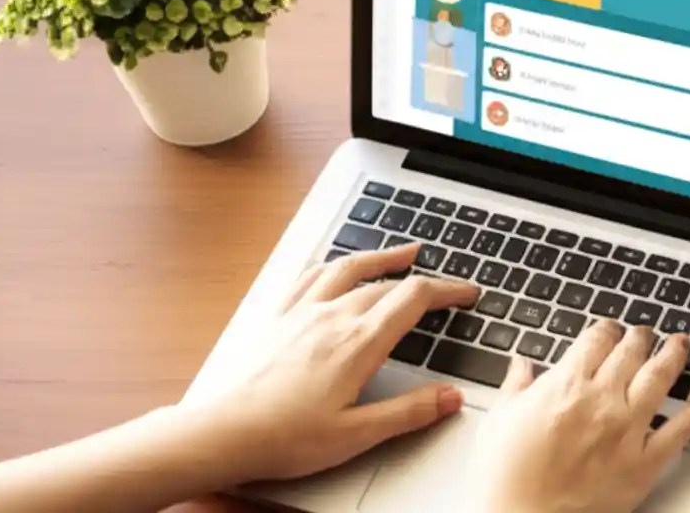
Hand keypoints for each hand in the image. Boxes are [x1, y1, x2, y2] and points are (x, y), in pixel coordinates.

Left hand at [187, 246, 478, 481]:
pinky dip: (334, 263)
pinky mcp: (279, 317)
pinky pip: (311, 276)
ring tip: (403, 252)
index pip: (414, 299)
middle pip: (388, 283)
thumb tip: (451, 397)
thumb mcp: (357, 435)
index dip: (447, 290)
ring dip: (381, 256)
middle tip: (446, 284)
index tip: (467, 292)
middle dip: (424, 279)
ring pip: (349, 268)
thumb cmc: (284, 437)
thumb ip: (409, 412)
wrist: (222, 433)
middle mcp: (333, 318)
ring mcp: (303, 313)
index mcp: (358, 344)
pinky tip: (338, 265)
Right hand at [474, 321, 689, 512]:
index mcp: (565, 385)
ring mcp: (627, 430)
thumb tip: (520, 364)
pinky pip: (685, 426)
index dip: (607, 329)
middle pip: (632, 350)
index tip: (610, 330)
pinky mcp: (645, 463)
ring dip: (674, 353)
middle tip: (645, 334)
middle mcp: (601, 401)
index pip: (598, 338)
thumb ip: (515, 386)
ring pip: (661, 376)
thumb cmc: (504, 479)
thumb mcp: (499, 421)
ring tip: (681, 343)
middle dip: (640, 336)